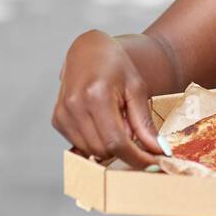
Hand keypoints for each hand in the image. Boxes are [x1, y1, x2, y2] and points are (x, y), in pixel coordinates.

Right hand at [52, 29, 164, 168]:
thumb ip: (143, 122)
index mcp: (97, 95)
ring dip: (109, 146)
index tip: (153, 165)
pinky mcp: (57, 119)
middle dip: (124, 150)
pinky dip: (95, 141)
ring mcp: (62, 113)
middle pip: (104, 150)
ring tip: (117, 122)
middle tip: (136, 135)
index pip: (117, 142)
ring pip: (91, 151)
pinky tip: (102, 122)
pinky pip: (80, 144)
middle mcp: (75, 105)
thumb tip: (157, 150)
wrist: (89, 50)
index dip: (136, 158)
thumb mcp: (136, 89)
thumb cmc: (116, 67)